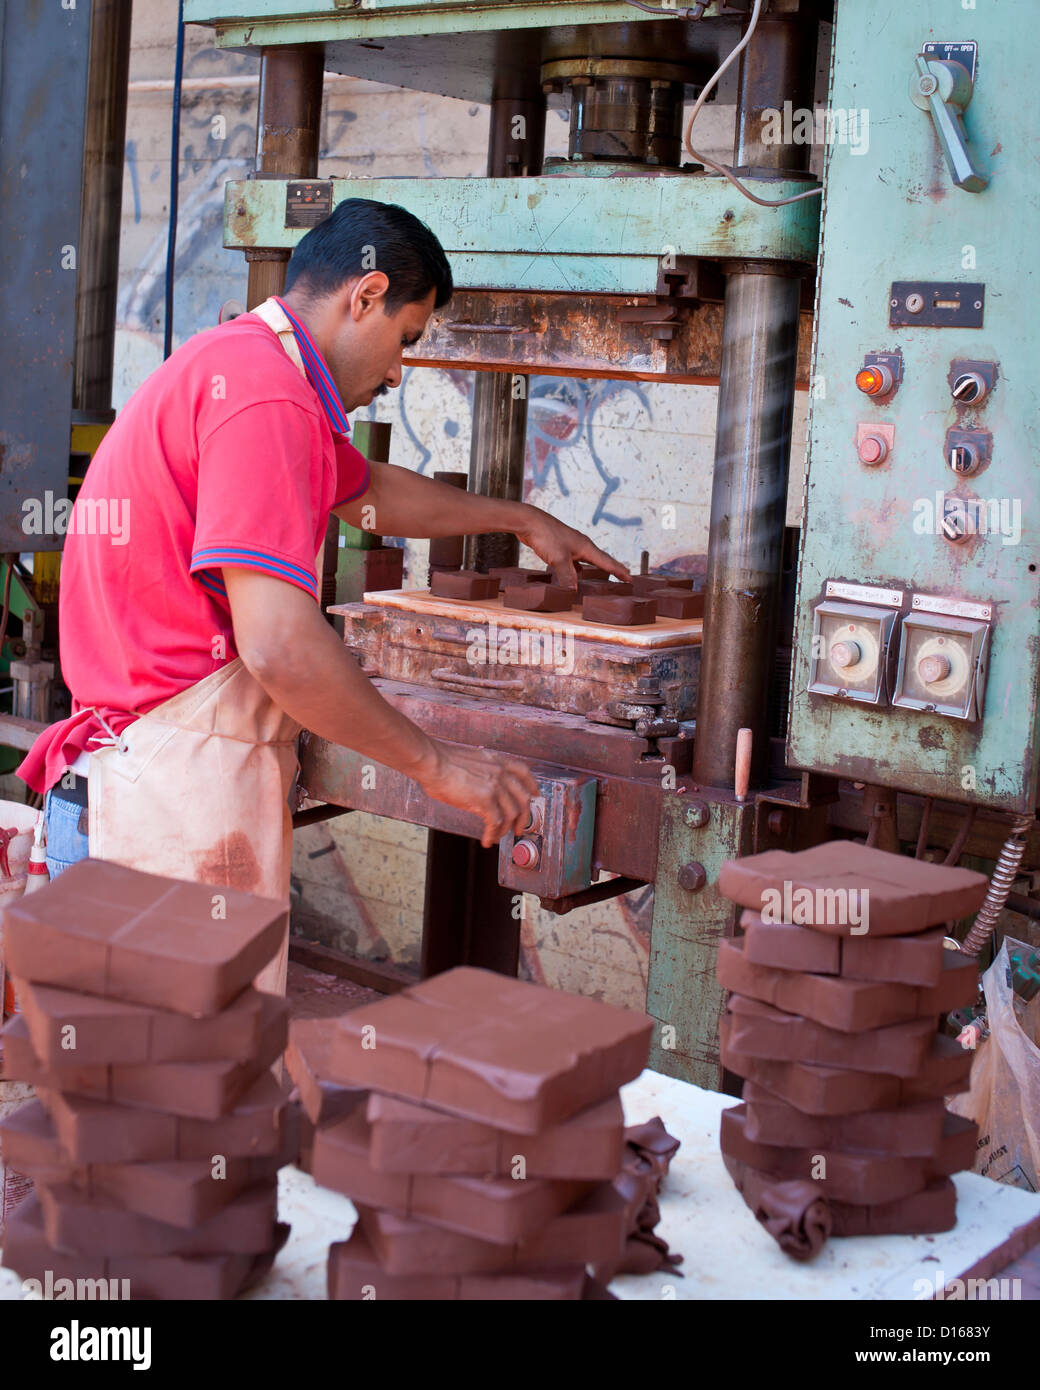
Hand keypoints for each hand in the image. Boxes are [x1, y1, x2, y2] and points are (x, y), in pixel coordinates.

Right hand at [415, 739, 538, 847]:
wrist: (432, 762)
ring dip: (505, 829)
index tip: (535, 795)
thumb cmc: (441, 761)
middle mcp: (501, 773)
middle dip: (523, 817)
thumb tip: (480, 784)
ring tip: (497, 837)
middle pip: (523, 798)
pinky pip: (495, 823)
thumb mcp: (471, 760)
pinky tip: (487, 840)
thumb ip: (482, 770)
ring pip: (511, 814)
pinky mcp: (485, 800)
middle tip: (519, 828)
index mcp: (497, 761)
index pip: (524, 772)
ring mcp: (495, 786)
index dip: (532, 786)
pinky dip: (492, 835)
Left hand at [514, 508, 630, 589]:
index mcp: (585, 547)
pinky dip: (578, 568)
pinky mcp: (560, 547)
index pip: (607, 561)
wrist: (530, 522)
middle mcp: (581, 545)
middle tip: (623, 576)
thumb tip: (573, 591)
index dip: (619, 571)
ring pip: (587, 560)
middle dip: (612, 568)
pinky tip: (575, 574)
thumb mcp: (558, 559)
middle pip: (600, 559)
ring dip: (595, 569)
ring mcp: (570, 545)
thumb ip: (567, 576)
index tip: (630, 578)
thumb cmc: (546, 536)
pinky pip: (574, 561)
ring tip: (602, 576)